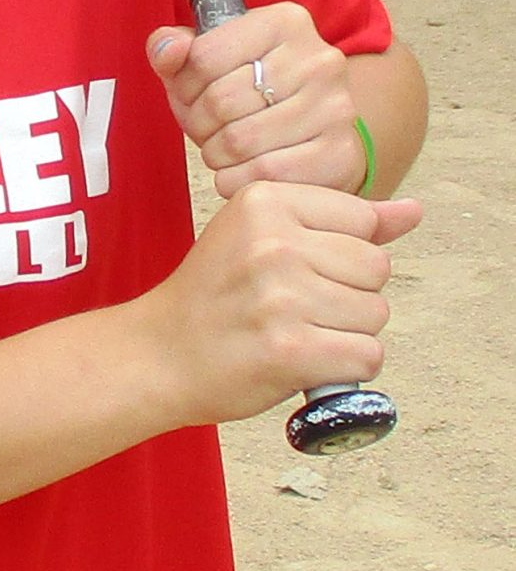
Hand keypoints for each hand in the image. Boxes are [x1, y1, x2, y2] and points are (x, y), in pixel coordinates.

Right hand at [143, 181, 419, 427]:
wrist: (158, 355)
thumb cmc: (213, 298)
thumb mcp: (263, 236)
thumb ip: (340, 222)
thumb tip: (412, 211)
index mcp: (265, 202)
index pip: (363, 222)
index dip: (338, 255)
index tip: (290, 270)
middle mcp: (274, 244)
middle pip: (377, 268)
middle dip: (348, 294)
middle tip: (290, 306)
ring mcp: (282, 297)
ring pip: (376, 315)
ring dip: (345, 333)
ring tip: (293, 332)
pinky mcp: (291, 349)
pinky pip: (366, 356)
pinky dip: (343, 368)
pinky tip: (303, 361)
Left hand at [147, 3, 367, 197]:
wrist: (316, 137)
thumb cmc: (254, 97)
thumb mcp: (208, 64)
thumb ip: (174, 50)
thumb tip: (167, 49)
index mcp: (285, 22)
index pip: (204, 56)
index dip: (184, 86)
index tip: (193, 95)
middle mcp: (318, 59)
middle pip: (220, 101)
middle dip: (199, 124)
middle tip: (208, 129)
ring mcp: (335, 107)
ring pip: (239, 141)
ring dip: (216, 154)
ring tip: (226, 149)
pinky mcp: (339, 154)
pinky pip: (263, 174)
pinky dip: (236, 180)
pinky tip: (243, 170)